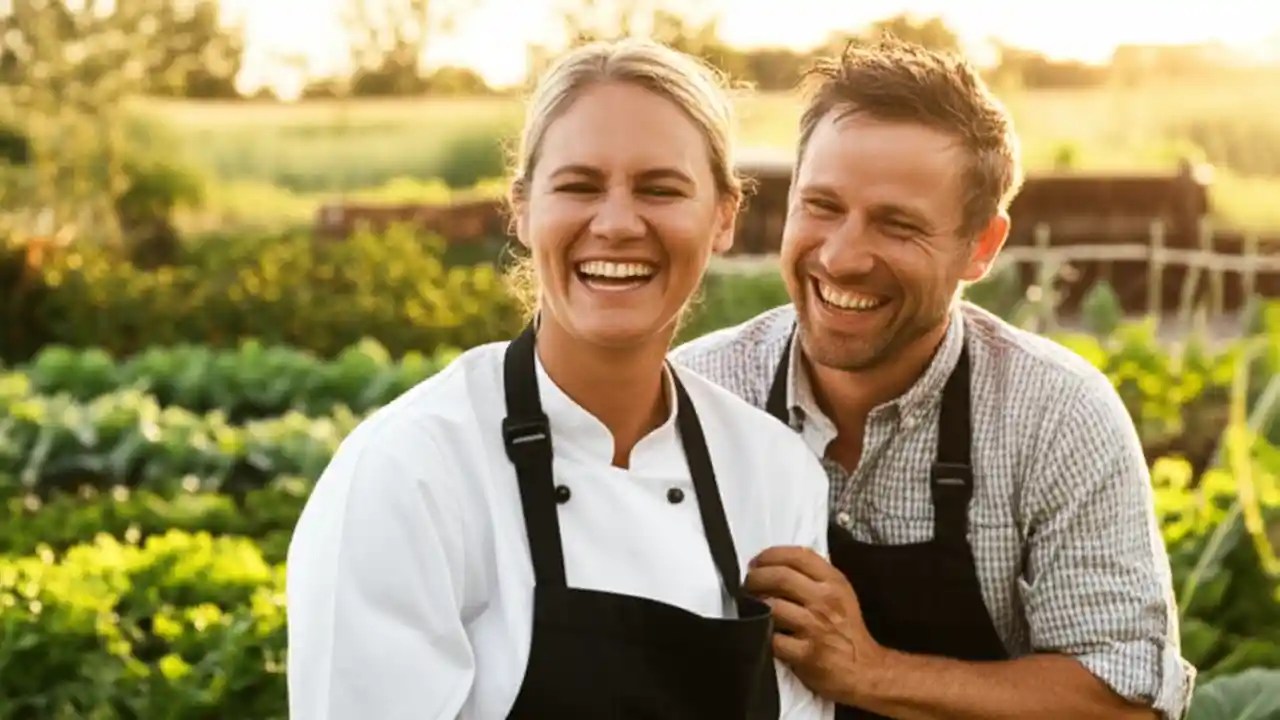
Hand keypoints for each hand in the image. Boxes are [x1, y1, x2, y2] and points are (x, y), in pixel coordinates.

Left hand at [744, 545, 885, 701]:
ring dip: (753, 606)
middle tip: (747, 585)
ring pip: (772, 606)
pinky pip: (772, 639)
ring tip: (750, 608)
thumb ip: (814, 576)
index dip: (769, 555)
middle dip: (755, 578)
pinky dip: (761, 634)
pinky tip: (760, 632)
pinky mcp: (806, 654)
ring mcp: (815, 627)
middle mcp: (825, 601)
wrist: (864, 670)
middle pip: (779, 577)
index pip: (797, 555)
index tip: (756, 562)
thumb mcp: (840, 594)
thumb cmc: (846, 631)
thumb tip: (775, 564)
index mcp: (834, 582)